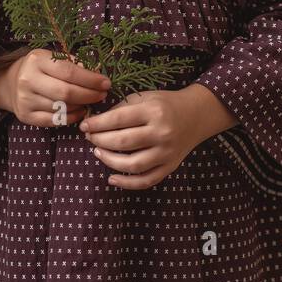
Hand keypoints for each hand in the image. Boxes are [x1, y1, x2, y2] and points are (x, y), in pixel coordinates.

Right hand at [0, 49, 110, 127]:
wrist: (10, 82)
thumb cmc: (39, 68)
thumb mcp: (52, 57)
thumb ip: (74, 64)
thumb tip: (98, 75)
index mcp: (37, 60)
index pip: (69, 72)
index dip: (91, 79)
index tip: (106, 83)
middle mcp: (28, 80)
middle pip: (66, 93)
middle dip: (89, 95)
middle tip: (102, 95)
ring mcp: (25, 99)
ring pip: (62, 108)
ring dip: (81, 106)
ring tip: (90, 101)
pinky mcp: (25, 116)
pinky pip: (55, 121)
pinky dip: (72, 117)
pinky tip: (79, 111)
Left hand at [79, 89, 202, 189]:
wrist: (196, 114)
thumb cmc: (166, 104)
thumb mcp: (145, 97)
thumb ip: (122, 108)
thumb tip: (96, 122)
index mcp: (153, 111)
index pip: (118, 119)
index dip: (97, 124)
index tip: (85, 126)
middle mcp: (161, 133)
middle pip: (123, 142)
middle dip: (100, 140)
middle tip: (89, 138)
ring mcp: (167, 152)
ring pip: (133, 164)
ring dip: (109, 161)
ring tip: (98, 152)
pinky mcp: (170, 166)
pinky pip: (146, 180)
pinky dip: (127, 183)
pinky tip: (111, 178)